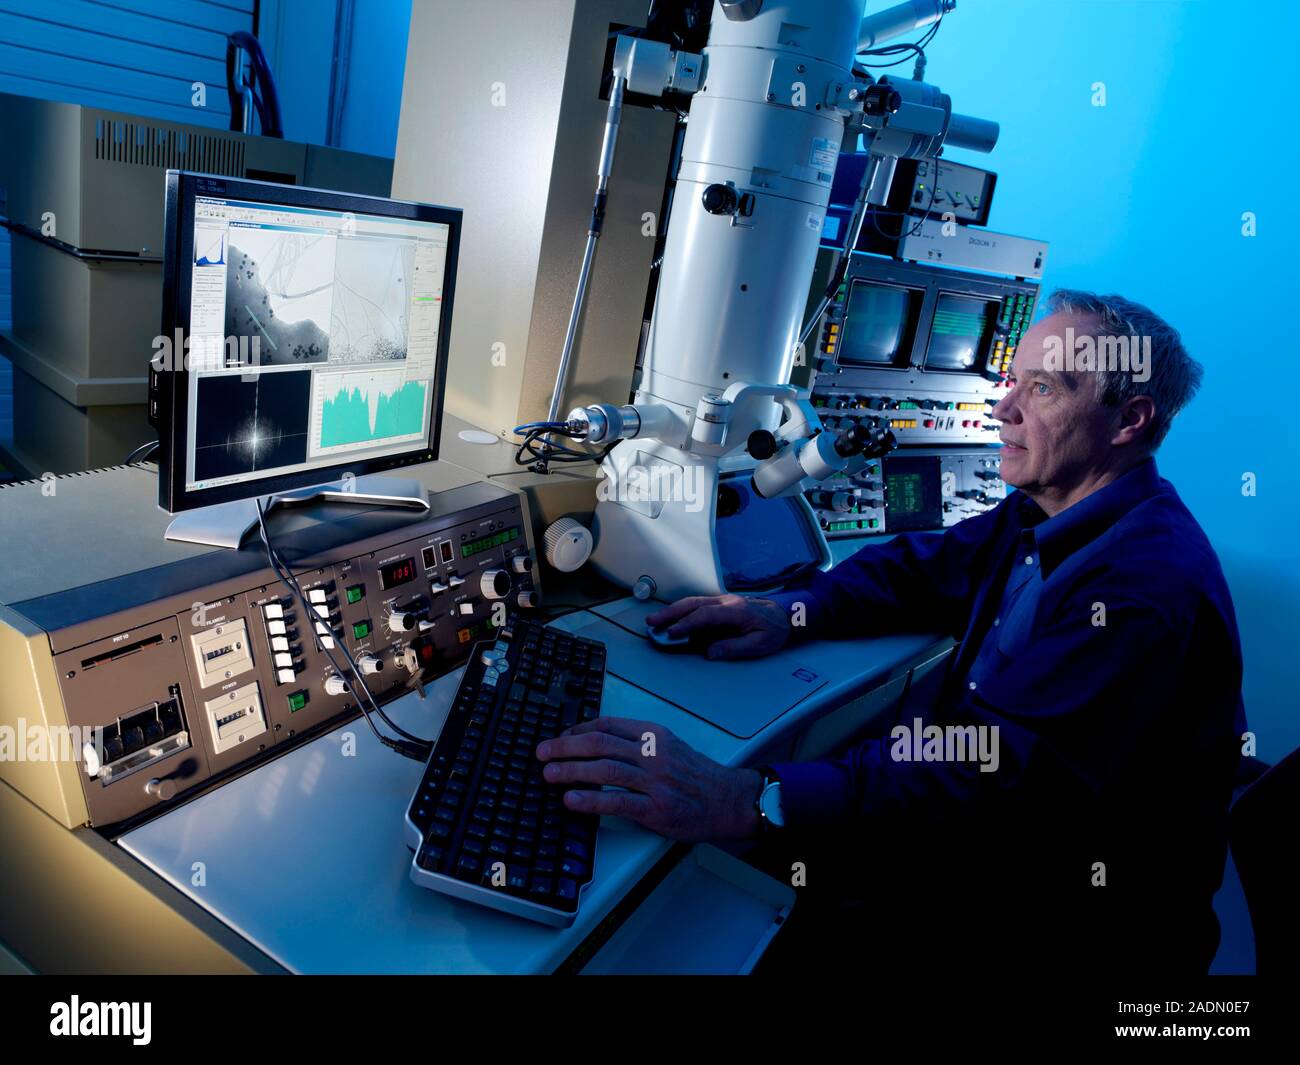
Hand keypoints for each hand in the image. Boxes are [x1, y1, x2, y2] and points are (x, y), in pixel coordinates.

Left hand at [536, 717, 763, 842]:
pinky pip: (617, 802)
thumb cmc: (697, 776)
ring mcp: (655, 781)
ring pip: (605, 769)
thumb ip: (637, 743)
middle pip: (600, 743)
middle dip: (565, 747)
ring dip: (572, 771)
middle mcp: (653, 753)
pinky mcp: (656, 808)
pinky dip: (591, 800)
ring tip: (549, 775)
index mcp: (653, 734)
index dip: (577, 730)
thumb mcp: (669, 747)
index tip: (560, 738)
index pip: (607, 725)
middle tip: (543, 753)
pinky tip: (572, 800)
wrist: (729, 800)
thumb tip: (596, 744)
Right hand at [645, 593, 791, 659]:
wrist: (786, 614)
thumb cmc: (774, 629)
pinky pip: (698, 603)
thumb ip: (735, 648)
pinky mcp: (721, 602)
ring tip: (655, 620)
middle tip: (652, 623)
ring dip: (673, 610)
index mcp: (736, 611)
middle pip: (693, 603)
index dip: (687, 624)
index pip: (706, 615)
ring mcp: (723, 599)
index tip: (672, 633)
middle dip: (671, 613)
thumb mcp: (760, 644)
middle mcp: (727, 601)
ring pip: (693, 601)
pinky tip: (671, 617)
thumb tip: (710, 653)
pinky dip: (682, 609)